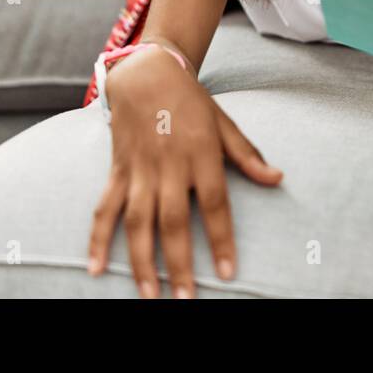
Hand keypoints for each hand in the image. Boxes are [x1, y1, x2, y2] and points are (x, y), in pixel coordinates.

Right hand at [87, 48, 282, 297]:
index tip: (227, 272)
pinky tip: (95, 268)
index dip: (221, 239)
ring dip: (141, 262)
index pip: (215, 204)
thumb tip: (277, 179)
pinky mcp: (117, 170)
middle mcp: (169, 165)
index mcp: (201, 154)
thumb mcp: (225, 123)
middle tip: (186, 298)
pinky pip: (104, 209)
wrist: (146, 73)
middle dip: (180, 264)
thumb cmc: (191, 102)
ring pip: (137, 222)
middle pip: (173, 221)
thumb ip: (248, 155)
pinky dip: (97, 239)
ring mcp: (139, 169)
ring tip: (150, 295)